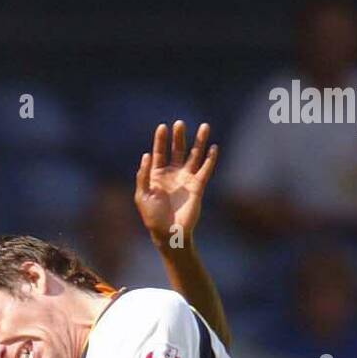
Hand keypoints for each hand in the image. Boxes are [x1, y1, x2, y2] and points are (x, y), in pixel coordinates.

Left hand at [135, 121, 217, 248]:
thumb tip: (146, 155)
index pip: (160, 153)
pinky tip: (213, 147)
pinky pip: (205, 170)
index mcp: (158, 175)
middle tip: (180, 123)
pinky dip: (210, 159)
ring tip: (205, 126)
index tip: (163, 127)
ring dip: (199, 141)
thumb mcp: (142, 196)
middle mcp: (173, 174)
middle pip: (178, 150)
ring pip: (194, 156)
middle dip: (179, 137)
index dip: (161, 140)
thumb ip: (143, 176)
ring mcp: (186, 179)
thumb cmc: (153, 217)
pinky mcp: (197, 187)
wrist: (169, 234)